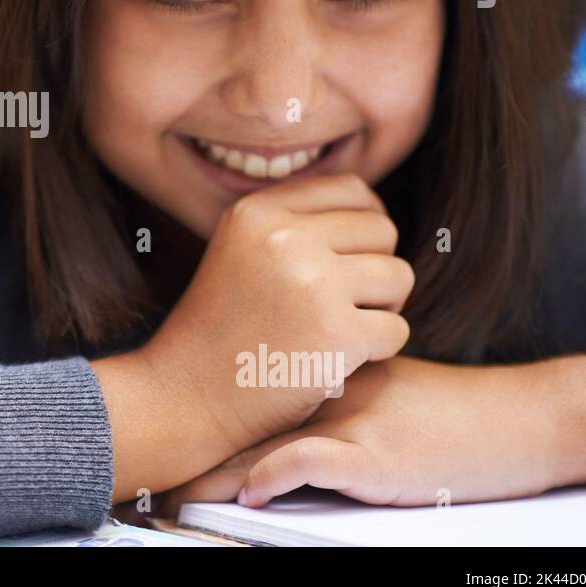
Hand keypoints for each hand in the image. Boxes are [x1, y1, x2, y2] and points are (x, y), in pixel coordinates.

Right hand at [140, 173, 413, 466]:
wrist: (186, 397)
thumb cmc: (220, 330)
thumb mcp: (239, 252)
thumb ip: (293, 224)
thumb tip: (373, 211)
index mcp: (258, 212)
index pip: (353, 189)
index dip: (366, 224)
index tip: (352, 260)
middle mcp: (284, 238)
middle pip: (382, 229)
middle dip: (375, 268)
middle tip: (346, 304)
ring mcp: (312, 284)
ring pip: (399, 276)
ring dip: (383, 308)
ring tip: (342, 329)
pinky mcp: (336, 334)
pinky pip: (397, 330)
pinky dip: (378, 350)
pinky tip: (339, 360)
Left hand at [157, 356, 561, 513]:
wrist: (517, 420)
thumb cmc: (452, 410)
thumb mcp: (382, 386)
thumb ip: (333, 385)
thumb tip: (284, 402)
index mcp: (326, 363)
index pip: (253, 382)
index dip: (208, 408)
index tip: (168, 430)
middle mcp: (328, 384)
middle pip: (245, 412)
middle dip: (198, 445)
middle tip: (153, 471)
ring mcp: (346, 418)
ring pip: (263, 440)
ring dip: (218, 474)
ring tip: (175, 497)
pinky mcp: (371, 454)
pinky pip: (306, 463)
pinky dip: (271, 481)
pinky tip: (248, 497)